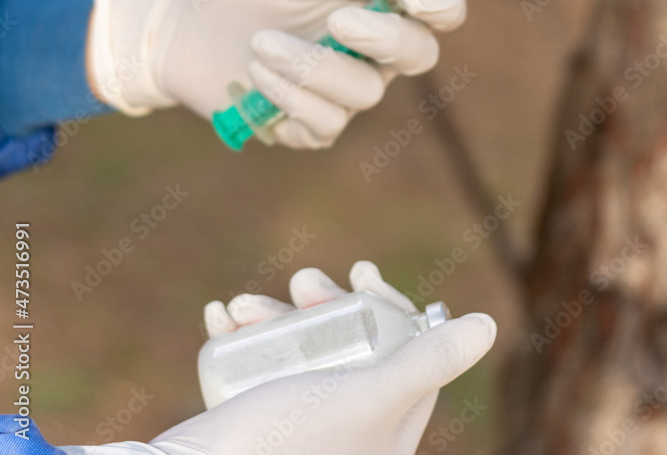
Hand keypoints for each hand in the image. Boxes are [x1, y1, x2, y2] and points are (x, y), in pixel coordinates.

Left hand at [88, 0, 465, 147]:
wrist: (176, 20)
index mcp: (374, 3)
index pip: (437, 11)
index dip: (443, 5)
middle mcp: (368, 51)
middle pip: (416, 55)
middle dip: (383, 38)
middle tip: (338, 20)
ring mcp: (339, 91)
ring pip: (366, 94)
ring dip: (314, 68)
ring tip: (261, 43)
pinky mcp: (305, 125)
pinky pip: (326, 123)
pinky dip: (291, 97)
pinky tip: (256, 73)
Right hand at [151, 261, 495, 454]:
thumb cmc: (290, 440)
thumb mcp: (369, 396)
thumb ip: (427, 361)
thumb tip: (486, 324)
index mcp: (385, 433)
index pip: (404, 354)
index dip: (385, 307)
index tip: (361, 275)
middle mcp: (349, 431)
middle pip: (347, 344)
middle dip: (319, 304)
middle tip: (301, 283)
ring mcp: (301, 423)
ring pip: (297, 346)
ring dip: (268, 314)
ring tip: (242, 306)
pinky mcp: (256, 418)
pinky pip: (253, 363)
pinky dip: (237, 334)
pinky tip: (220, 317)